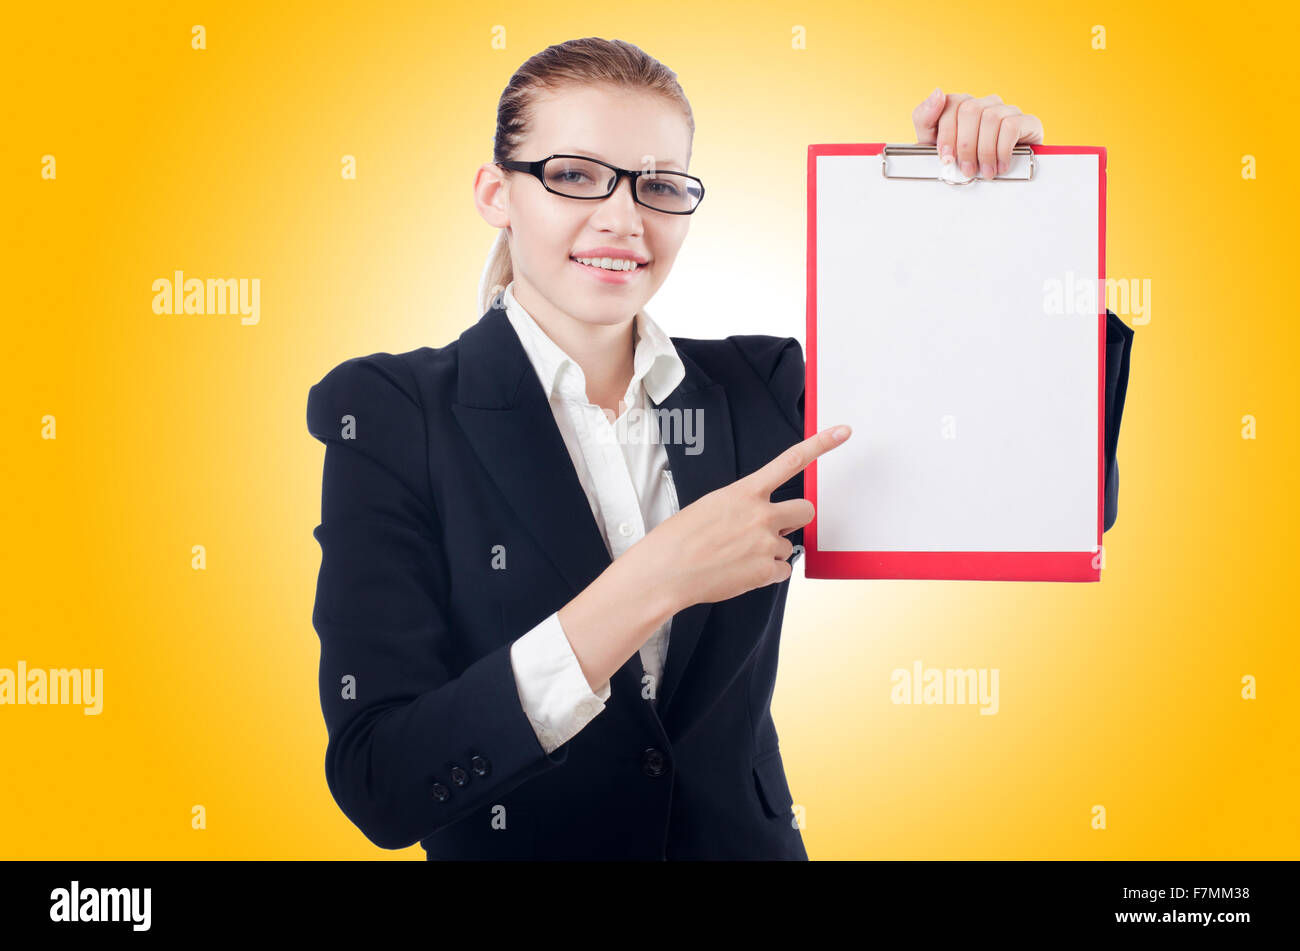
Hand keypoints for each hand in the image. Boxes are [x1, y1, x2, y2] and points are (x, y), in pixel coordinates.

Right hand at [633, 425, 851, 611]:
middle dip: (795, 520)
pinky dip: (767, 573)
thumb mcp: (711, 506)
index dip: (821, 444)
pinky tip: (741, 572)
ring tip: (738, 556)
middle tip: (772, 529)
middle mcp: (762, 514)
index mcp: (745, 492)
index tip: (843, 432)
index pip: (791, 461)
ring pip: (789, 545)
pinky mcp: (766, 571)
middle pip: (806, 510)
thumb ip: (743, 506)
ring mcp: (767, 543)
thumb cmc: (679, 539)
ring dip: (771, 551)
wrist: (665, 572)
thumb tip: (763, 521)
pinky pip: (783, 571)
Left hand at [911, 88, 1043, 179]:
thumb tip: (938, 92)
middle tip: (967, 170)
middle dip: (965, 145)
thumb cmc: (962, 161)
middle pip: (970, 110)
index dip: (947, 134)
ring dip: (985, 151)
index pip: (951, 105)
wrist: (998, 179)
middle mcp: (985, 104)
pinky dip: (1003, 149)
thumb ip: (925, 118)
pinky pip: (1012, 126)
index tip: (946, 159)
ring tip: (985, 172)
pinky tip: (1001, 165)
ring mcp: (1006, 110)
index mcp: (962, 106)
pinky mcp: (1027, 121)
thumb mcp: (931, 145)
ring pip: (991, 118)